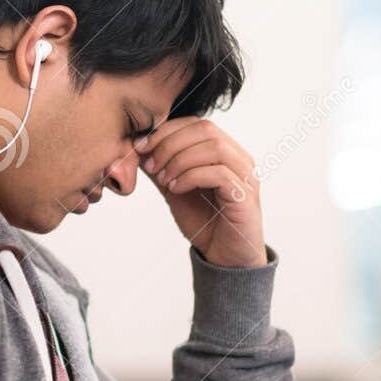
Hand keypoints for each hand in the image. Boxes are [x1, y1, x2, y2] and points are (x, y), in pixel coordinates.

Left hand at [135, 116, 265, 267]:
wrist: (223, 256)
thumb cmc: (203, 221)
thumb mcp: (173, 189)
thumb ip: (159, 167)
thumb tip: (135, 146)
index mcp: (224, 152)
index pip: (197, 123)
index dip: (167, 130)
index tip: (141, 147)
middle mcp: (239, 159)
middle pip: (206, 129)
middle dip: (170, 143)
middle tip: (150, 165)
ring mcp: (245, 176)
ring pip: (214, 148)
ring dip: (180, 160)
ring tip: (162, 179)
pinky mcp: (245, 196)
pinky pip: (219, 174)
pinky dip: (191, 177)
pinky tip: (175, 189)